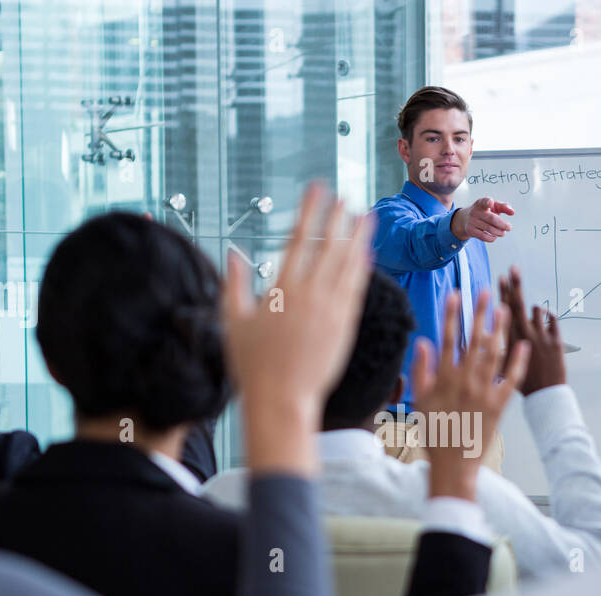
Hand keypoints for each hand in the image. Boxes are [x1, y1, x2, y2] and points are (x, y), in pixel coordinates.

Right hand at [221, 183, 373, 473]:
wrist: (282, 400)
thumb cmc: (252, 365)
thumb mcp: (234, 322)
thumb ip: (234, 285)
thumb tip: (234, 254)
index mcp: (282, 289)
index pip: (299, 239)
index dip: (310, 211)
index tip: (317, 189)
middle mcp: (310, 295)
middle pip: (330, 246)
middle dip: (339, 218)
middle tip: (347, 196)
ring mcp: (331, 311)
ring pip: (349, 265)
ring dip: (358, 237)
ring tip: (366, 216)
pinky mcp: (344, 327)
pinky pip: (356, 290)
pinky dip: (362, 269)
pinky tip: (366, 254)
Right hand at [413, 289, 529, 500]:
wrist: (453, 465)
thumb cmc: (434, 434)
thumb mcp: (420, 402)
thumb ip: (421, 371)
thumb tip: (424, 342)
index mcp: (444, 379)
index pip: (448, 339)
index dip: (451, 315)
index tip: (455, 294)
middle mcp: (465, 382)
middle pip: (474, 340)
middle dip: (479, 313)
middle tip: (485, 292)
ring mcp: (483, 392)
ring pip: (493, 354)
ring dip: (500, 330)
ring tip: (504, 310)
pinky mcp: (499, 405)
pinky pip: (510, 379)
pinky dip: (517, 362)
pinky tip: (523, 345)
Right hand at [450, 197, 514, 242]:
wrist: (465, 219)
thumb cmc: (483, 211)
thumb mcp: (492, 206)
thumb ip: (504, 207)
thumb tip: (512, 212)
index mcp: (481, 203)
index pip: (484, 201)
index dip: (487, 202)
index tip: (490, 202)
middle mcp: (475, 211)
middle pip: (492, 219)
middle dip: (503, 225)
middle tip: (509, 227)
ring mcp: (472, 221)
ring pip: (489, 229)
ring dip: (499, 232)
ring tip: (503, 232)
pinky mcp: (470, 230)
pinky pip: (483, 236)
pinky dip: (492, 238)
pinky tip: (494, 236)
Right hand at [497, 265, 567, 394]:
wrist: (545, 396)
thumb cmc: (522, 384)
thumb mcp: (502, 367)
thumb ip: (493, 351)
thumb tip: (477, 343)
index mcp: (510, 341)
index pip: (504, 312)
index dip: (502, 293)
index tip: (500, 278)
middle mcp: (525, 335)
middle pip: (518, 305)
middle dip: (515, 284)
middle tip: (513, 268)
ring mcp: (541, 337)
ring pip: (536, 310)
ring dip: (533, 309)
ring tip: (530, 316)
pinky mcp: (556, 341)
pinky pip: (553, 320)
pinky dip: (548, 316)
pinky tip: (545, 316)